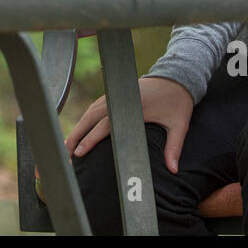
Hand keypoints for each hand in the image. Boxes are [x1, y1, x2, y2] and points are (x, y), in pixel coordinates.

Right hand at [65, 76, 194, 173]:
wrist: (177, 77)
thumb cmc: (178, 102)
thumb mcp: (179, 125)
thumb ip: (174, 148)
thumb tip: (173, 170)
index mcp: (134, 107)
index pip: (106, 126)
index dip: (90, 140)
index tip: (79, 153)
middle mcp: (120, 100)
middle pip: (90, 118)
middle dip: (77, 136)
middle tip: (68, 154)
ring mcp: (115, 96)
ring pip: (89, 112)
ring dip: (78, 128)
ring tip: (69, 146)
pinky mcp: (114, 95)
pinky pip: (94, 108)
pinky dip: (84, 119)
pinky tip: (79, 131)